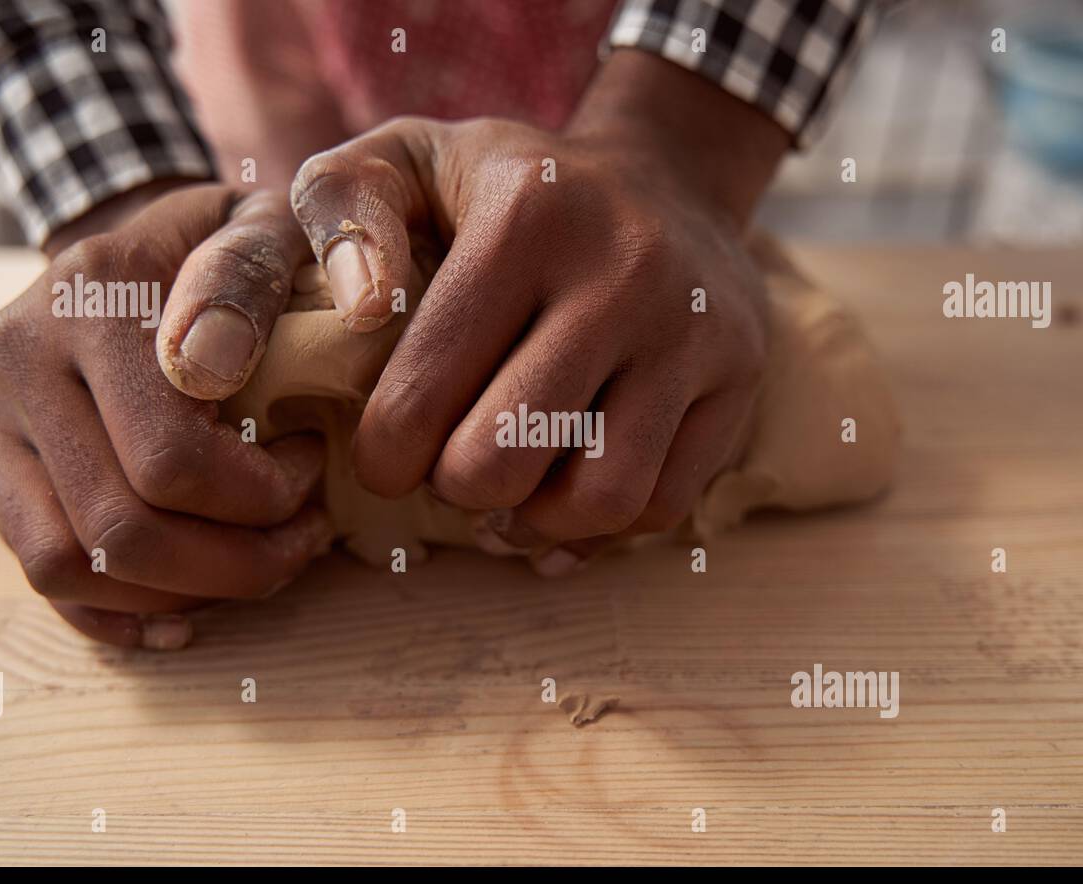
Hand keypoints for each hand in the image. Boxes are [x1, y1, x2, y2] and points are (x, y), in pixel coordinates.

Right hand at [0, 184, 334, 647]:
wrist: (142, 242)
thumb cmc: (231, 244)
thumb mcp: (268, 226)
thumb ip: (255, 272)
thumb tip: (213, 367)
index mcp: (87, 300)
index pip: (170, 459)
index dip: (264, 496)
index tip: (312, 461)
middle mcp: (19, 360)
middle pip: (120, 529)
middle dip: (236, 564)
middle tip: (303, 539)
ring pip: (73, 566)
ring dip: (184, 593)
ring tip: (258, 565)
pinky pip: (40, 572)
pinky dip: (120, 612)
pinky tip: (191, 611)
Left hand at [287, 51, 789, 572]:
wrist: (669, 176)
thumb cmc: (515, 189)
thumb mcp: (411, 157)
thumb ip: (342, 204)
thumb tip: (361, 307)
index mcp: (527, 219)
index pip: (424, 392)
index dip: (384, 455)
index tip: (386, 454)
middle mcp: (624, 273)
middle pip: (505, 460)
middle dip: (454, 490)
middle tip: (447, 467)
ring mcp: (693, 331)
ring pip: (600, 500)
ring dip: (533, 522)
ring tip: (507, 493)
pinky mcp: (739, 377)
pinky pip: (663, 505)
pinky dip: (601, 527)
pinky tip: (563, 493)